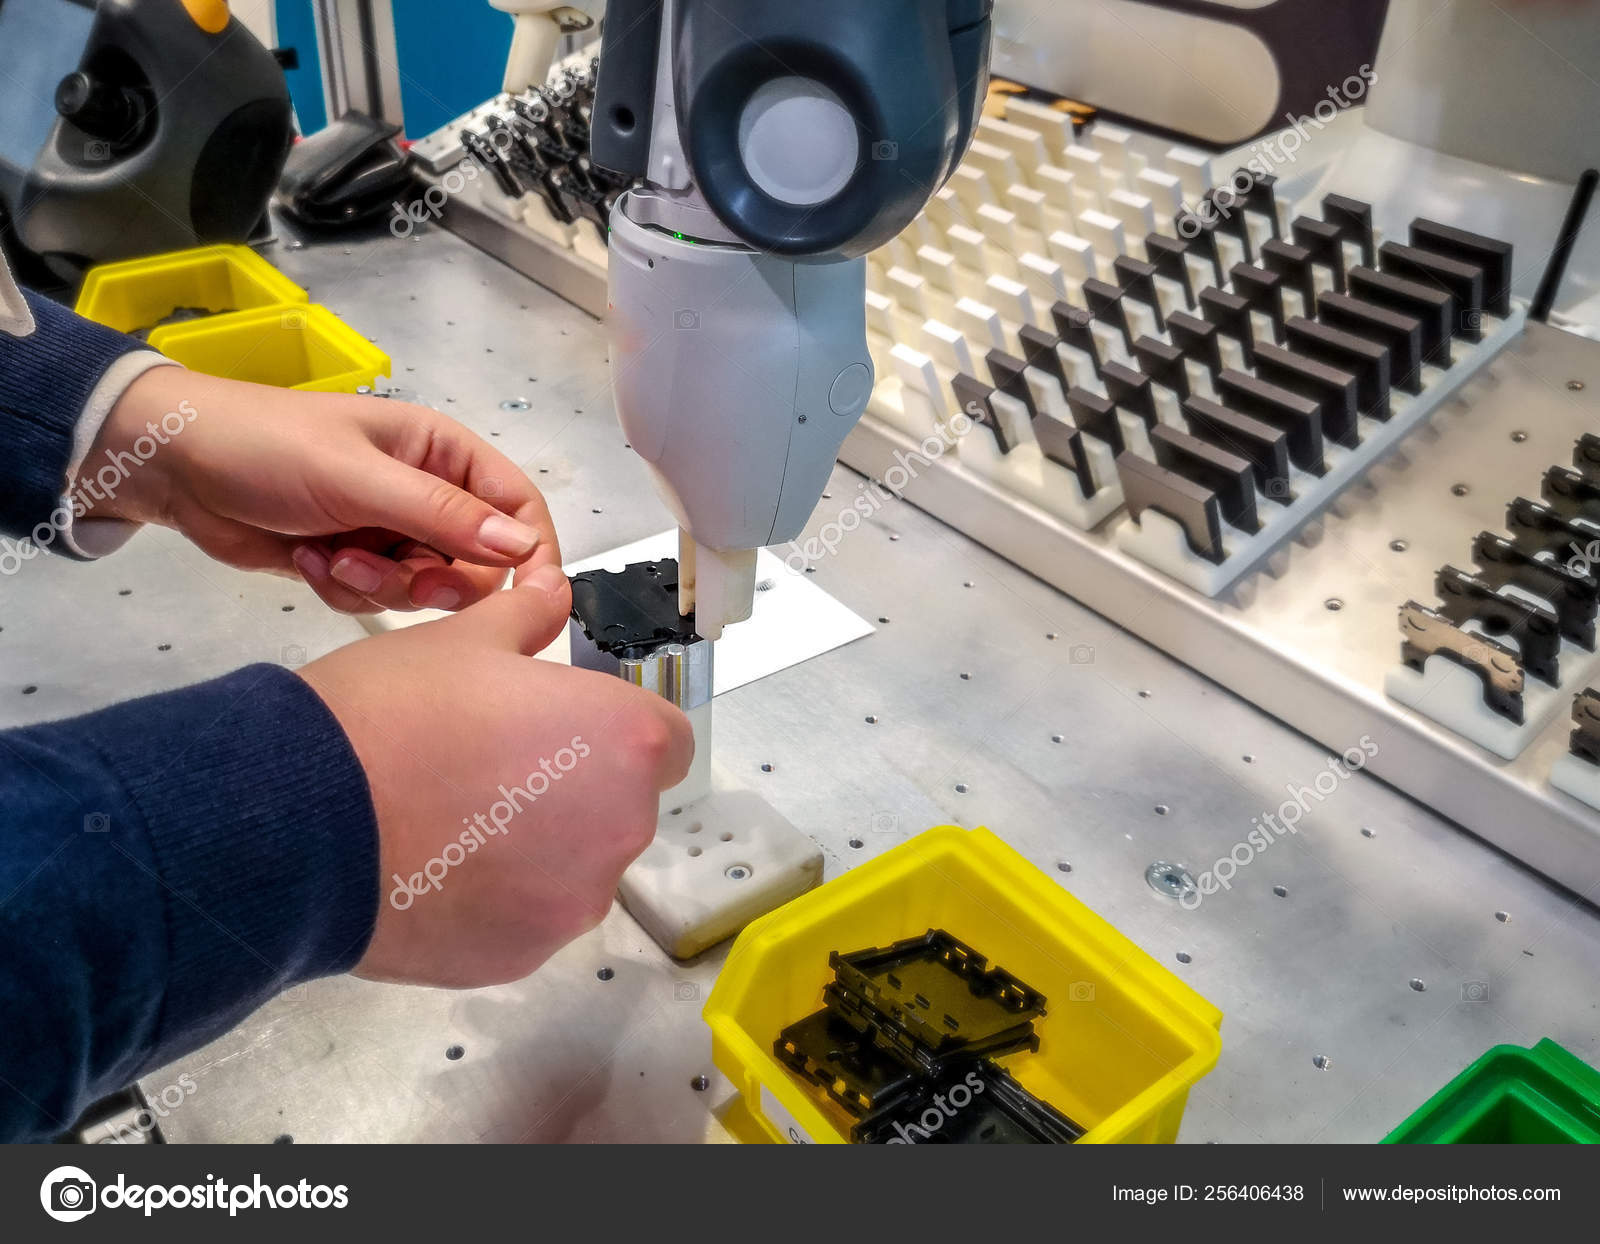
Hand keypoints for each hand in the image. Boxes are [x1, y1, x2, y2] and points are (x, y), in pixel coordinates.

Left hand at [87, 366, 559, 612]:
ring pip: (426, 590)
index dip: (531, 552)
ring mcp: (391, 531)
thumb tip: (523, 546)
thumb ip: (442, 515)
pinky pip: (380, 601)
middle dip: (432, 579)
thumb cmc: (269, 447)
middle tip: (387, 571)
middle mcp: (427, 493)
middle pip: (476, 563)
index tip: (532, 599)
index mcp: (441, 453)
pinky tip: (308, 560)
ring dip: (379, 584)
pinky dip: (345, 590)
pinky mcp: (356, 563)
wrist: (176, 467)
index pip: (516, 505)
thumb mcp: (359, 477)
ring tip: (330, 556)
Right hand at [298, 564, 694, 986]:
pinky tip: (435, 870)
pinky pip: (527, 920)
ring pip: (575, 869)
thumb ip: (528, 619)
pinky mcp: (522, 957)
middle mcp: (620, 829)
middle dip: (574, 788)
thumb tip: (551, 597)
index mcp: (624, 743)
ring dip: (538, 849)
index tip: (566, 727)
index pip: (666, 741)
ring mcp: (572, 904)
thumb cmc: (391, 716)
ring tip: (454, 822)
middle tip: (492, 767)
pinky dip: (497, 901)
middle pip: (621, 807)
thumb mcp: (464, 641)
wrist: (298, 819)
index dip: (618, 731)